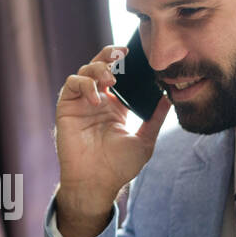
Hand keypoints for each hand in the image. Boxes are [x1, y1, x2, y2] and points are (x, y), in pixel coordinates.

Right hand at [54, 46, 171, 236]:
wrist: (96, 182)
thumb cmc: (119, 167)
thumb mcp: (145, 141)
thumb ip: (156, 118)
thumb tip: (169, 97)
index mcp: (116, 107)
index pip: (120, 76)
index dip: (125, 63)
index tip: (137, 55)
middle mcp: (97, 102)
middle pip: (100, 66)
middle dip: (110, 56)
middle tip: (123, 54)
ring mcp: (81, 104)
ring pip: (85, 71)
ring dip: (98, 68)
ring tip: (111, 79)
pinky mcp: (66, 108)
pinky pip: (72, 84)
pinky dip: (85, 85)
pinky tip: (97, 98)